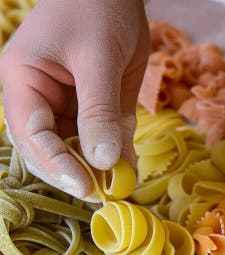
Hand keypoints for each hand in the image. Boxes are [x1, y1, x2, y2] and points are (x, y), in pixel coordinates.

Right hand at [0, 0, 148, 199]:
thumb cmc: (97, 9)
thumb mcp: (100, 59)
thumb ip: (101, 110)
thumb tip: (104, 161)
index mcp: (23, 81)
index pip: (33, 134)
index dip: (57, 164)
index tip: (86, 187)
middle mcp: (39, 97)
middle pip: (49, 148)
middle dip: (74, 172)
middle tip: (104, 195)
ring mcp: (67, 103)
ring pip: (76, 148)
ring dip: (96, 168)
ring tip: (120, 186)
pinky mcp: (95, 106)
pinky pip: (102, 137)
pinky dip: (115, 154)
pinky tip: (129, 170)